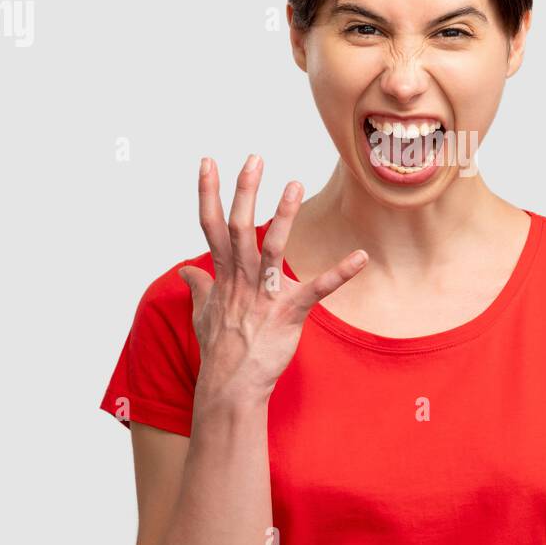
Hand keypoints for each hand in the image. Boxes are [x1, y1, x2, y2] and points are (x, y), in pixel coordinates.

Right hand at [178, 155, 367, 406]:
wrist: (230, 386)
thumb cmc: (219, 350)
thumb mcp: (201, 315)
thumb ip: (198, 288)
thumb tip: (184, 272)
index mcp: (223, 275)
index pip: (211, 225)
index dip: (208, 192)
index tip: (207, 161)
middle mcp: (241, 279)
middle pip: (239, 227)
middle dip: (245, 191)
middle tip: (255, 158)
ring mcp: (264, 295)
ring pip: (272, 248)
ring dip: (283, 216)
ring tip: (294, 184)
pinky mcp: (289, 313)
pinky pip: (318, 289)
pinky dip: (340, 273)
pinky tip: (361, 257)